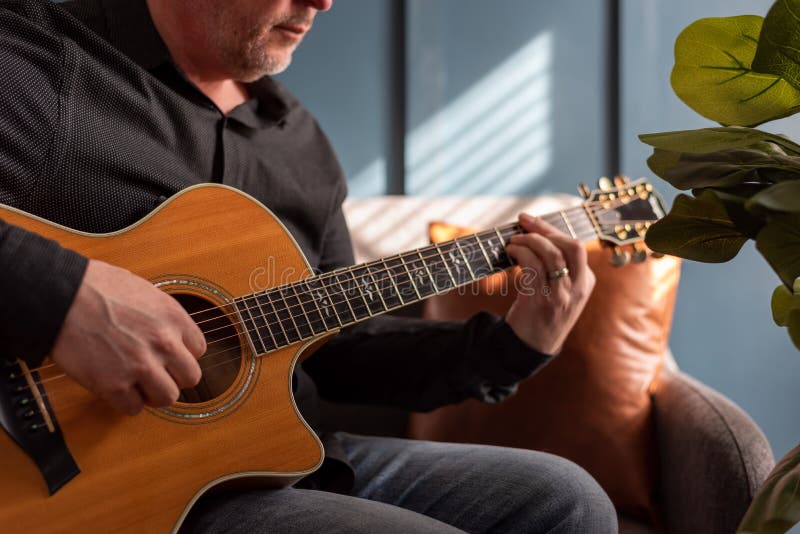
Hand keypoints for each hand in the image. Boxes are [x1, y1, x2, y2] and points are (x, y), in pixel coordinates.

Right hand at [51, 259, 205, 414]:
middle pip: (190, 377)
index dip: (183, 354)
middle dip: (174, 377)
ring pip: (167, 398)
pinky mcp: (113, 385)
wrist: (60, 295)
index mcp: (172, 317)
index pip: (199, 349)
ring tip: (139, 384)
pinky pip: (133, 409)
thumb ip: (163, 316)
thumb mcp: (145, 291)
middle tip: (158, 373)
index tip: (170, 356)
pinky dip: (126, 403)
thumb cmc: (96, 287)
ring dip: (153, 394)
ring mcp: (140, 366)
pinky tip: (118, 389)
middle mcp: (163, 343)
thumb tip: (171, 333)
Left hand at [504, 213, 594, 354]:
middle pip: (571, 246)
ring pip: (551, 254)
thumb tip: (535, 234)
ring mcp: (561, 296)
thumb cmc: (543, 313)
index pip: (575, 246)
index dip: (552, 230)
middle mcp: (578, 288)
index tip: (532, 221)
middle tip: (524, 223)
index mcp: (586, 283)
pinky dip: (521, 254)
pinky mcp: (541, 302)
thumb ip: (559, 268)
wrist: (532, 347)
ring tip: (514, 241)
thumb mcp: (563, 291)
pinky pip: (533, 267)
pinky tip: (511, 253)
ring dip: (529, 241)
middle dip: (545, 230)